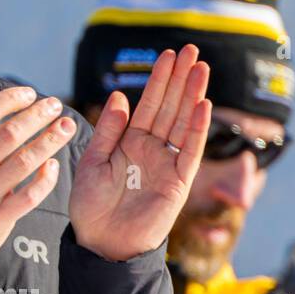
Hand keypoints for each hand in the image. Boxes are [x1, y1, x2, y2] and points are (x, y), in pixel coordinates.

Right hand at [0, 68, 75, 259]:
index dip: (10, 100)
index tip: (30, 94)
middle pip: (8, 136)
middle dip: (37, 117)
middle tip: (56, 106)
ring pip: (23, 163)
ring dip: (49, 142)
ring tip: (66, 127)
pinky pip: (29, 196)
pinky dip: (45, 179)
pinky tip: (55, 164)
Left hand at [69, 44, 210, 260]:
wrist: (101, 243)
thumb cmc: (92, 207)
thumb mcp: (92, 162)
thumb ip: (108, 131)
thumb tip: (121, 97)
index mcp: (128, 142)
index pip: (148, 104)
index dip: (159, 80)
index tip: (169, 55)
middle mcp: (150, 149)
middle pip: (169, 107)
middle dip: (180, 79)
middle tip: (192, 50)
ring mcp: (166, 164)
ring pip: (182, 123)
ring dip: (192, 96)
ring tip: (201, 68)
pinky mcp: (177, 182)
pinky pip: (189, 151)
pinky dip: (197, 129)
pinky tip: (203, 105)